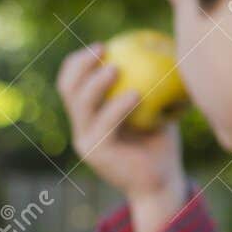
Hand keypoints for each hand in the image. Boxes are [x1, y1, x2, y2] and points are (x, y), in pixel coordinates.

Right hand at [57, 45, 186, 231]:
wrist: (164, 185)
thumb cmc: (162, 146)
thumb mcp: (157, 112)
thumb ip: (150, 87)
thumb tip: (162, 52)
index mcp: (89, 117)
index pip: (72, 83)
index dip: (80, 62)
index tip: (103, 45)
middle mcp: (82, 128)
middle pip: (68, 89)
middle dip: (80, 64)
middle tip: (104, 48)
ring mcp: (87, 141)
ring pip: (82, 104)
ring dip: (97, 82)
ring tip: (117, 67)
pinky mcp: (98, 153)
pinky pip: (105, 124)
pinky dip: (118, 107)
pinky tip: (135, 94)